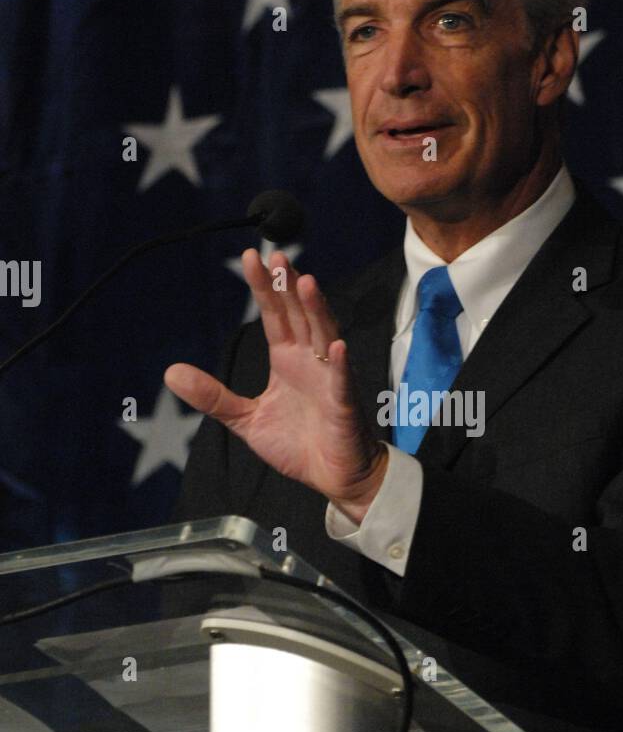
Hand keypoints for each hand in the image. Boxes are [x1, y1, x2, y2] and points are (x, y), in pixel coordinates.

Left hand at [164, 248, 387, 522]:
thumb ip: (213, 396)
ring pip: (323, 335)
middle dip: (287, 285)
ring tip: (304, 282)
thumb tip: (170, 373)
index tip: (252, 257)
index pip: (274, 316)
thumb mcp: (246, 419)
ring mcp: (329, 379)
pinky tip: (333, 346)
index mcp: (287, 360)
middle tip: (275, 254)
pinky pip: (340, 380)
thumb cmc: (297, 444)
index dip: (264, 287)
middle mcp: (309, 361)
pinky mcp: (343, 404)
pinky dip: (337, 363)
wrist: (332, 477)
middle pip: (298, 314)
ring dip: (315, 309)